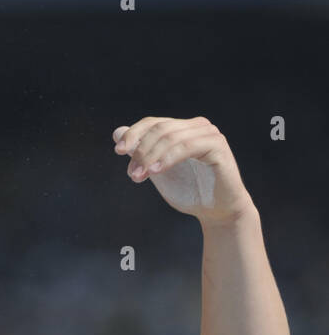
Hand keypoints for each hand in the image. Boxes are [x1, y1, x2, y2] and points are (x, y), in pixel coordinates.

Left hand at [113, 116, 253, 223]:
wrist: (217, 212)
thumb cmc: (190, 191)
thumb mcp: (158, 170)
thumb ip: (140, 152)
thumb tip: (117, 132)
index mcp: (183, 128)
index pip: (153, 123)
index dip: (134, 134)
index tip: (118, 151)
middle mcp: (197, 126)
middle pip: (160, 129)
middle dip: (141, 151)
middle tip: (132, 173)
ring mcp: (209, 133)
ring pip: (171, 137)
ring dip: (151, 157)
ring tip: (140, 176)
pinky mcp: (217, 145)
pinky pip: (187, 147)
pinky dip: (168, 158)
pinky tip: (156, 171)